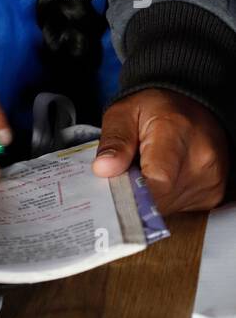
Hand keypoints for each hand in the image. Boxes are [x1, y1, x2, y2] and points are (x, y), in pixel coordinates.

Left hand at [91, 90, 229, 213]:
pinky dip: (165, 198)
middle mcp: (201, 160)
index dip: (132, 194)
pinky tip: (163, 177)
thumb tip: (104, 169)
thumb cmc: (156, 109)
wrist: (191, 108)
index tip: (114, 191)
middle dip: (136, 194)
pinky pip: (180, 209)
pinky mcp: (214, 194)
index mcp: (177, 133)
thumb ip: (115, 140)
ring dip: (151, 196)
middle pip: (160, 200)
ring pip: (168, 208)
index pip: (158, 181)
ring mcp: (212, 180)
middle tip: (127, 172)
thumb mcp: (124, 112)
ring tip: (147, 170)